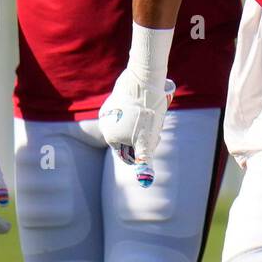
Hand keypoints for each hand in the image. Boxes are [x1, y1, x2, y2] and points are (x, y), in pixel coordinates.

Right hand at [99, 69, 174, 186]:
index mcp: (110, 137)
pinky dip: (139, 111)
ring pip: (131, 125)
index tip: (153, 137)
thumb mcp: (147, 139)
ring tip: (153, 114)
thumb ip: (144, 160)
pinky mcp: (117, 97)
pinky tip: (147, 104)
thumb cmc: (147, 112)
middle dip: (144, 136)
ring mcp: (110, 110)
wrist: (144, 80)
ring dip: (143, 124)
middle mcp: (106, 124)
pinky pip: (130, 111)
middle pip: (130, 139)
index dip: (144, 149)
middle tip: (155, 124)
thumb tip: (146, 182)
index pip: (129, 153)